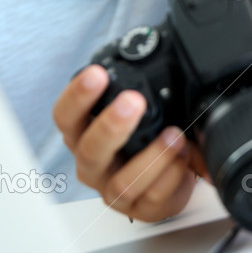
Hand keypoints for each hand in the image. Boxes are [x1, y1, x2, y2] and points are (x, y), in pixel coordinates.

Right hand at [53, 65, 207, 221]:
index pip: (67, 116)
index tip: (97, 74)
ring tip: (174, 134)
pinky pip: (151, 197)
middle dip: (111, 125)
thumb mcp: (141, 107)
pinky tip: (184, 159)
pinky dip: (170, 176)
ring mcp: (114, 189)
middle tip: (133, 101)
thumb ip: (141, 83)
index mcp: (85, 132)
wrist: (171, 173)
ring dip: (151, 155)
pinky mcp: (139, 210)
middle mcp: (94, 163)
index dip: (77, 96)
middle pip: (89, 149)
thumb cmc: (148, 135)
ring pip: (123, 180)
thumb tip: (154, 42)